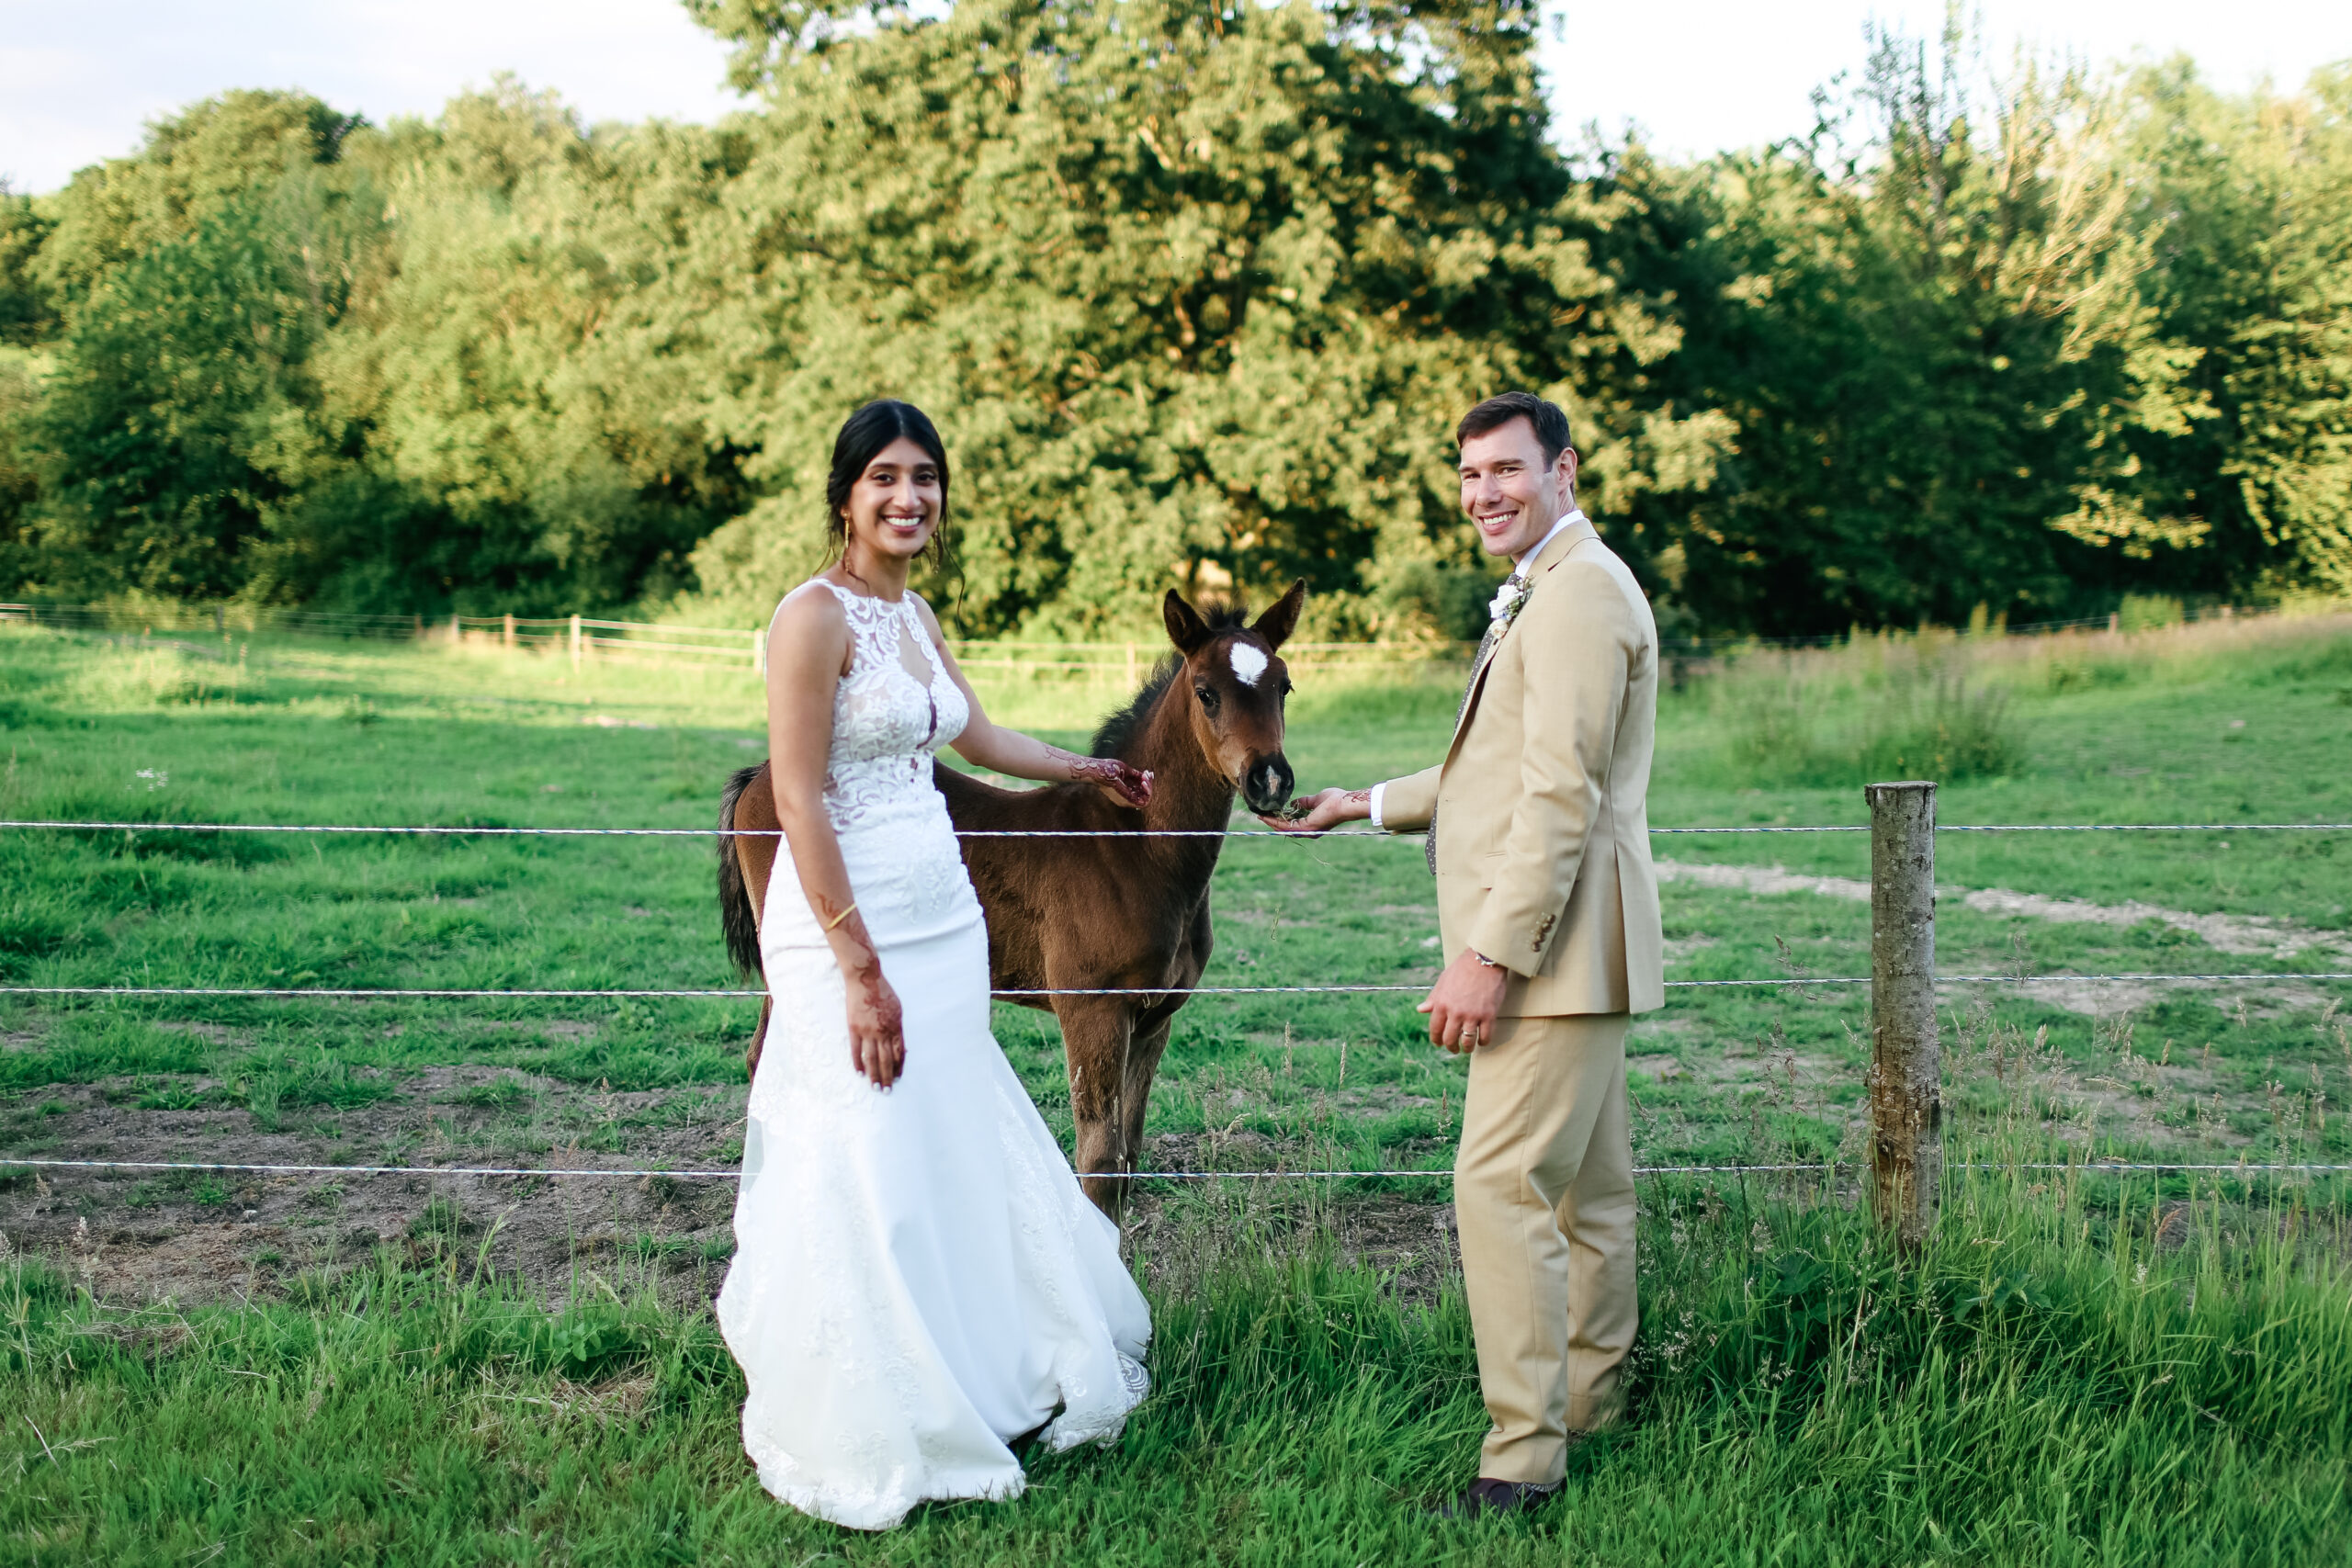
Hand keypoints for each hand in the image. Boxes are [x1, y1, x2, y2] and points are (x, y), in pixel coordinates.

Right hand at [844, 960, 905, 1087]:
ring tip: (874, 1087)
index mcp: (895, 1026)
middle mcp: (883, 1031)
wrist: (864, 978)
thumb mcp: (897, 1009)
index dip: (898, 1067)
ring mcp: (867, 1031)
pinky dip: (858, 1063)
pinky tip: (860, 1073)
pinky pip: (856, 1050)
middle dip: (887, 1077)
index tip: (897, 1078)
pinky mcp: (854, 1028)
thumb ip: (897, 1029)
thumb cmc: (882, 993)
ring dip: (874, 1074)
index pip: (899, 1053)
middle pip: (887, 1059)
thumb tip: (901, 1048)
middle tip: (887, 1091)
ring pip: (872, 1058)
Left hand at [1071, 755, 1152, 808]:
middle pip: (1144, 796)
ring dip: (1149, 788)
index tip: (1147, 772)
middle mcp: (1124, 799)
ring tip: (1146, 777)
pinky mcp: (1127, 801)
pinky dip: (1147, 791)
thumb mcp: (1126, 771)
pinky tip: (1144, 781)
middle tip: (1147, 774)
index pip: (1139, 792)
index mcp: (1123, 793)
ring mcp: (1126, 801)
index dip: (1147, 783)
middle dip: (1149, 785)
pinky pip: (1144, 802)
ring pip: (1146, 800)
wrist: (1099, 770)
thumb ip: (1136, 775)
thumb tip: (1147, 775)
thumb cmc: (1108, 768)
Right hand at [1259, 787, 1369, 834]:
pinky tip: (1268, 816)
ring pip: (1284, 829)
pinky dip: (1276, 822)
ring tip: (1261, 816)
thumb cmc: (1335, 800)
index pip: (1293, 824)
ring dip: (1272, 822)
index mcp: (1312, 825)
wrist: (1345, 803)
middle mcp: (1309, 831)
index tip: (1271, 812)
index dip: (1281, 819)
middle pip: (1286, 829)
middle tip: (1261, 815)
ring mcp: (1307, 831)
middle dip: (1273, 822)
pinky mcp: (1306, 828)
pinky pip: (1286, 826)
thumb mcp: (1316, 799)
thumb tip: (1293, 803)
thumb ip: (1305, 802)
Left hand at [1417, 948, 1509, 1053]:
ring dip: (1466, 1049)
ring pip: (1467, 1042)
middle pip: (1450, 1039)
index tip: (1438, 1043)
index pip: (1435, 1029)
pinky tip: (1482, 1041)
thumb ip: (1433, 998)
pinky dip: (1483, 1042)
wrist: (1484, 960)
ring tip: (1467, 1049)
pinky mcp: (1489, 1015)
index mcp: (1441, 1004)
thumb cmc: (1462, 969)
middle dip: (1451, 1047)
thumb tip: (1420, 1010)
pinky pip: (1485, 1036)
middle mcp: (1455, 1012)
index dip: (1436, 1039)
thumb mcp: (1443, 981)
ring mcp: (1472, 1015)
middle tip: (1454, 1049)